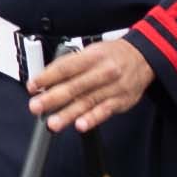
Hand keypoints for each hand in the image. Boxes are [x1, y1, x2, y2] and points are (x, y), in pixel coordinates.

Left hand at [27, 35, 154, 132]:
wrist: (143, 57)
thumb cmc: (111, 56)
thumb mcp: (90, 51)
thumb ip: (68, 64)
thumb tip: (44, 78)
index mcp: (92, 57)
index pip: (66, 67)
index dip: (47, 77)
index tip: (33, 86)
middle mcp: (102, 71)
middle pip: (74, 86)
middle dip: (53, 98)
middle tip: (36, 107)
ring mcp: (112, 87)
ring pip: (88, 101)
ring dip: (69, 114)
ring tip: (54, 123)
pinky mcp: (120, 101)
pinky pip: (104, 111)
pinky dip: (92, 119)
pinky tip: (81, 125)